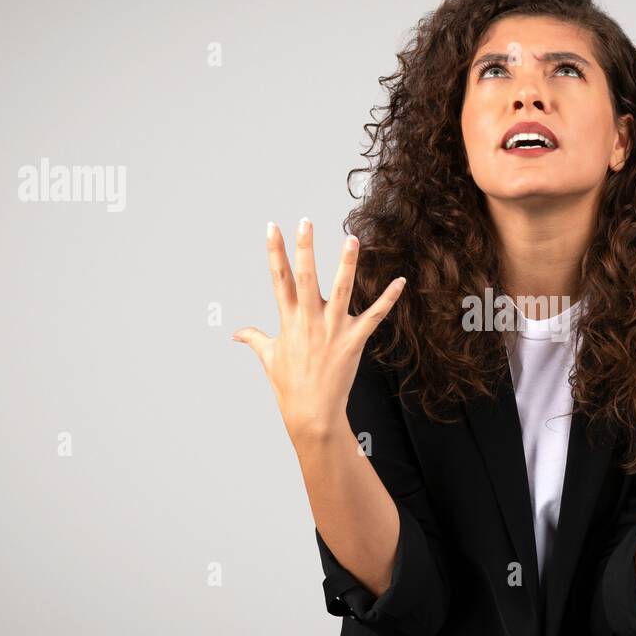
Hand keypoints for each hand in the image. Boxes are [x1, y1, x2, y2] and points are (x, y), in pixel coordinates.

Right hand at [233, 219, 405, 444]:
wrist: (312, 414)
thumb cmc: (290, 386)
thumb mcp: (269, 358)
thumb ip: (254, 338)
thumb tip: (236, 333)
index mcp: (288, 320)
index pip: (279, 279)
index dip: (275, 251)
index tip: (272, 226)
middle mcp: (309, 321)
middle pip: (306, 277)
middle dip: (305, 247)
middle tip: (306, 221)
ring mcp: (332, 330)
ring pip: (341, 290)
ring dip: (347, 264)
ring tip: (352, 239)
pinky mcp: (353, 341)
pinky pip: (374, 316)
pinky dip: (388, 298)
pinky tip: (399, 280)